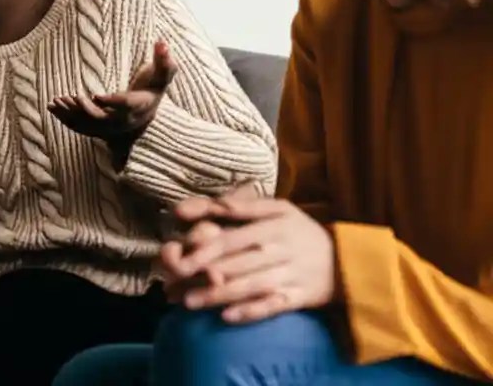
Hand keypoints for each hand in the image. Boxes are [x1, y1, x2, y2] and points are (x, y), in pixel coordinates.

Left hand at [49, 41, 176, 142]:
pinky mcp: (100, 128)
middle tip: (69, 97)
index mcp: (139, 105)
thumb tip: (162, 42)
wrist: (149, 109)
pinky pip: (81, 127)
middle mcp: (124, 120)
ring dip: (71, 114)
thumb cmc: (154, 86)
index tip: (95, 96)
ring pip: (88, 125)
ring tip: (56, 101)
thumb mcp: (163, 73)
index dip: (111, 102)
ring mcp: (111, 127)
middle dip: (84, 110)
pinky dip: (66, 119)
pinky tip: (52, 107)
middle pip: (102, 119)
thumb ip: (164, 59)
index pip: (125, 105)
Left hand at [161, 197, 335, 323]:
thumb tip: (208, 204)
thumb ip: (241, 205)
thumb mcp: (278, 209)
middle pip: (236, 263)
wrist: (348, 261)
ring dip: (219, 295)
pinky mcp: (299, 297)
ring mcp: (290, 275)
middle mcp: (280, 251)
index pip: (232, 239)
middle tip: (174, 282)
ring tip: (189, 302)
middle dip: (203, 274)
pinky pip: (273, 306)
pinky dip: (252, 311)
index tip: (179, 258)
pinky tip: (228, 317)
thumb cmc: (301, 232)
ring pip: (250, 286)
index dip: (204, 249)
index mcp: (271, 227)